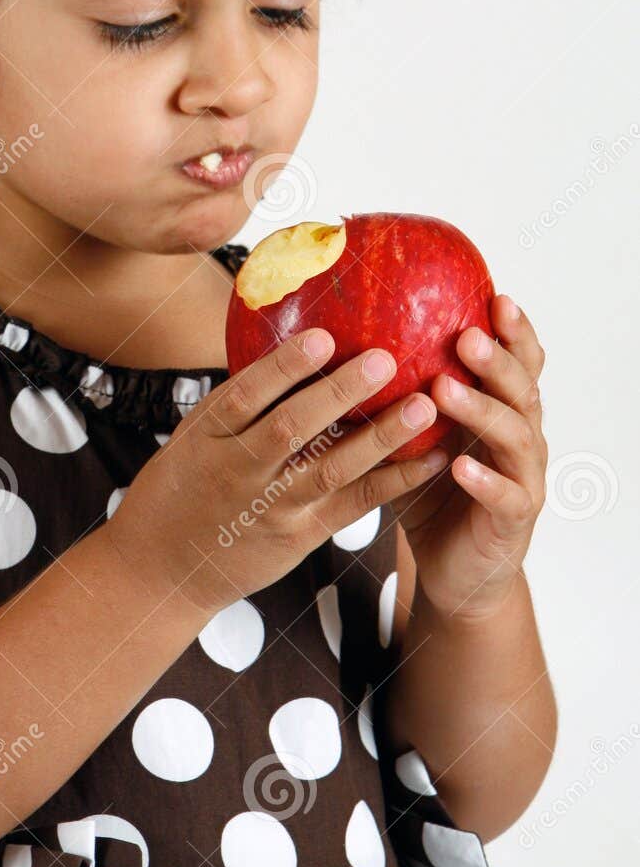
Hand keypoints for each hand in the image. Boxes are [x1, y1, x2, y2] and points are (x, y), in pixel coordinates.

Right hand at [105, 331, 444, 619]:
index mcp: (210, 437)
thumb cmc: (184, 485)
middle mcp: (241, 471)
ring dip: (381, 438)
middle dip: (339, 394)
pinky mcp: (302, 535)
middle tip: (385, 360)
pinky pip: (354, 506)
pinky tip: (431, 459)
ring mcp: (274, 507)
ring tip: (424, 407)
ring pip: (331, 470)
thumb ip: (238, 400)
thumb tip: (290, 339)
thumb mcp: (194, 435)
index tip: (322, 337)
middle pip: (292, 429)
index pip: (245, 396)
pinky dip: (394, 482)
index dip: (283, 368)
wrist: (164, 566)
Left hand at [396, 294, 547, 621]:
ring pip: (515, 436)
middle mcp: (522, 438)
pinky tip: (458, 466)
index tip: (493, 296)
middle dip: (496, 361)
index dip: (513, 331)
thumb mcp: (413, 440)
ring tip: (446, 390)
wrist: (459, 570)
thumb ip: (398, 399)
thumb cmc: (433, 496)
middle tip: (466, 337)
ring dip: (481, 410)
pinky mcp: (514, 520)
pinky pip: (505, 496)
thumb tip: (343, 348)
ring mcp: (524, 478)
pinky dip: (483, 479)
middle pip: (522, 390)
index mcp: (502, 411)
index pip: (519, 362)